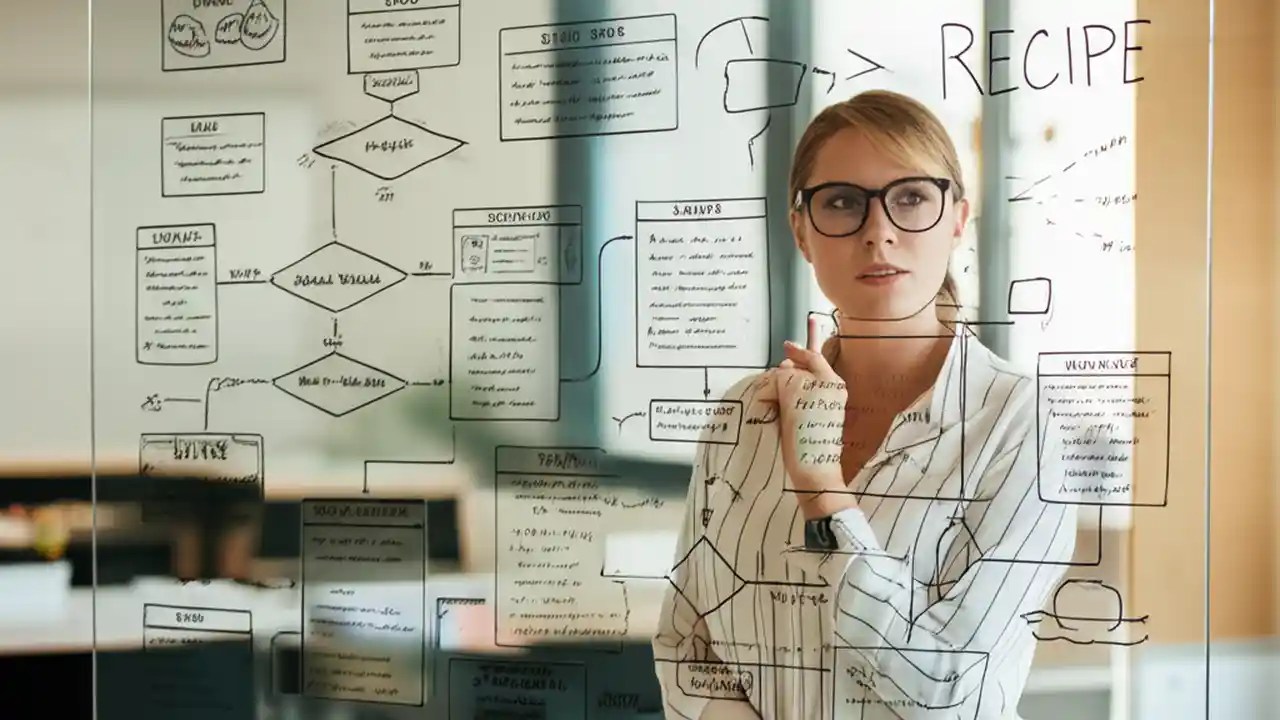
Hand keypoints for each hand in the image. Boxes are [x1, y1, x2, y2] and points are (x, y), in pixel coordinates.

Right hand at [764, 317, 849, 506]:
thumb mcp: (793, 392)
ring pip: (800, 386)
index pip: (812, 357)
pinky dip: (786, 397)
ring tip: (778, 379)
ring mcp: (821, 408)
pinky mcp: (811, 423)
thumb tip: (782, 372)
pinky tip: (775, 399)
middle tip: (785, 354)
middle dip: (795, 363)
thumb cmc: (807, 431)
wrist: (813, 472)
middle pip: (807, 370)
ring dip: (788, 381)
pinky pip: (796, 402)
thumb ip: (786, 375)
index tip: (786, 345)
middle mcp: (829, 392)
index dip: (798, 350)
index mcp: (830, 383)